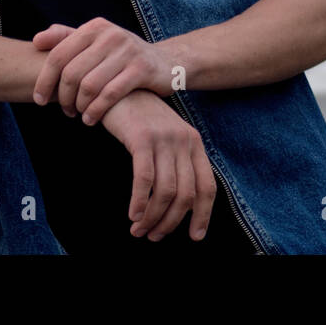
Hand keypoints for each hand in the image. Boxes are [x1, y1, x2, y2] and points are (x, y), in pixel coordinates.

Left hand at [32, 17, 171, 125]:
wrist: (165, 63)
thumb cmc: (122, 56)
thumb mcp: (96, 42)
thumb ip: (66, 38)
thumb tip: (36, 40)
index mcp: (95, 27)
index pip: (58, 54)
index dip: (44, 80)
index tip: (39, 100)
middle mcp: (110, 35)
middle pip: (72, 72)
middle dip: (63, 97)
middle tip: (64, 110)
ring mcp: (127, 51)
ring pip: (89, 85)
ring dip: (79, 106)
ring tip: (79, 115)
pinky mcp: (141, 69)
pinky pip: (110, 94)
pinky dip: (96, 111)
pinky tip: (91, 119)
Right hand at [99, 89, 216, 241]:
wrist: (118, 88)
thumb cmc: (139, 118)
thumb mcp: (165, 138)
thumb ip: (175, 163)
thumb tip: (178, 203)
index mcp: (194, 143)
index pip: (207, 187)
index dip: (203, 215)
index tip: (194, 237)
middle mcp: (184, 141)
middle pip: (186, 195)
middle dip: (170, 222)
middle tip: (153, 236)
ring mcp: (164, 139)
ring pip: (166, 192)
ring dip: (153, 218)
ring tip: (138, 230)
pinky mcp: (142, 138)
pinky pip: (144, 180)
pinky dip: (140, 202)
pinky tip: (132, 214)